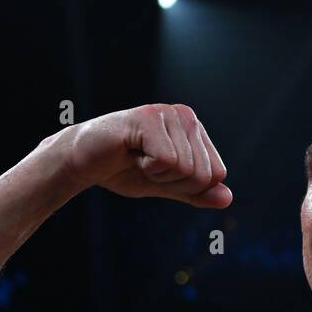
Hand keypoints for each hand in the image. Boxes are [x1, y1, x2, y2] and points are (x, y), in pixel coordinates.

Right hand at [63, 104, 231, 207]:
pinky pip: (166, 160)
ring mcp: (167, 113)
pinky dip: (147, 167)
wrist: (83, 162)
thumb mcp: (167, 186)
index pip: (216, 175)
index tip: (161, 172)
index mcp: (195, 131)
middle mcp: (186, 116)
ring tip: (137, 158)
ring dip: (156, 174)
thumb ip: (197, 193)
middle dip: (172, 182)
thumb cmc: (123, 170)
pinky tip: (130, 153)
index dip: (188, 186)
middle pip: (203, 174)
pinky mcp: (148, 117)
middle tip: (146, 166)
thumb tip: (227, 198)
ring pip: (185, 168)